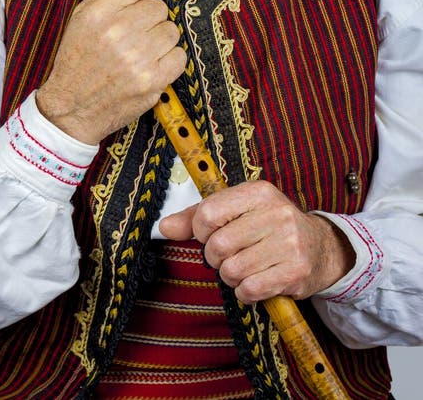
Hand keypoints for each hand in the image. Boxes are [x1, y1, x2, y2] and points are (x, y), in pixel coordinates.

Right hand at [36, 0, 186, 143]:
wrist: (71, 108)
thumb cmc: (78, 58)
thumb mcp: (85, 16)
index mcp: (98, 12)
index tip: (129, 8)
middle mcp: (118, 32)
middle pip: (159, 7)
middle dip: (148, 19)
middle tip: (130, 35)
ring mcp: (138, 58)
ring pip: (171, 30)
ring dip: (159, 40)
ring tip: (138, 52)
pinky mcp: (153, 81)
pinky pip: (179, 56)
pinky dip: (168, 61)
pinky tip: (148, 66)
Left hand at [159, 181, 355, 301]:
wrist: (321, 248)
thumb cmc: (270, 227)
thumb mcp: (238, 211)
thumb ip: (198, 217)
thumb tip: (164, 227)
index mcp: (258, 192)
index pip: (208, 213)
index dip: (200, 231)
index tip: (210, 235)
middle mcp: (276, 213)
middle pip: (218, 246)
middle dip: (216, 258)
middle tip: (231, 255)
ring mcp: (289, 243)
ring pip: (232, 271)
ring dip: (232, 277)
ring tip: (247, 268)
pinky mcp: (296, 272)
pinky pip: (249, 290)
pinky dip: (246, 293)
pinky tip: (258, 282)